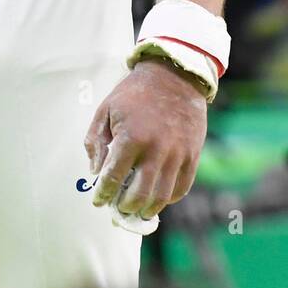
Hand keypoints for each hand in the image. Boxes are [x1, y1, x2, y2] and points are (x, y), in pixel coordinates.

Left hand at [84, 56, 207, 220]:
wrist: (174, 76)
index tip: (98, 202)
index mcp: (131, 138)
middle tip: (118, 209)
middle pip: (138, 194)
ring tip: (137, 211)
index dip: (103, 194)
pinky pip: (181, 187)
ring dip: (147, 209)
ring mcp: (177, 154)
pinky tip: (157, 199)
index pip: (113, 178)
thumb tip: (95, 170)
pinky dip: (168, 199)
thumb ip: (95, 141)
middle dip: (125, 207)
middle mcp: (155, 150)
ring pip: (161, 196)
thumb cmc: (135, 93)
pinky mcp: (192, 155)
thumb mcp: (106, 109)